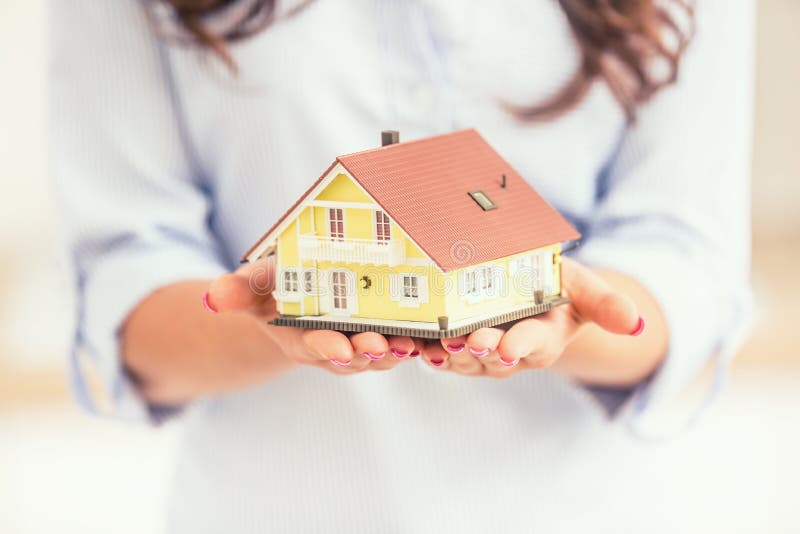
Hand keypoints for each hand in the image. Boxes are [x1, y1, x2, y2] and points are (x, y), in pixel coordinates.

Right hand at [206, 260, 421, 373]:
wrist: (304, 291)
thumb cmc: (277, 288)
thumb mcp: (254, 286)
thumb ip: (237, 290)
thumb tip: (214, 296)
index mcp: (304, 338)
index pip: (315, 348)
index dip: (326, 349)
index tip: (338, 348)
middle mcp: (337, 346)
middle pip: (355, 355)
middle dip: (368, 352)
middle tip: (380, 345)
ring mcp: (365, 339)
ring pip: (385, 350)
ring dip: (398, 349)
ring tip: (412, 343)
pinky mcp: (390, 329)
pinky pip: (407, 336)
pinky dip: (420, 336)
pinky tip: (435, 330)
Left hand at [419, 257, 643, 377]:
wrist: (531, 292)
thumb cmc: (558, 289)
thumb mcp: (585, 289)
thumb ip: (606, 304)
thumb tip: (636, 322)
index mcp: (543, 339)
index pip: (533, 344)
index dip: (521, 345)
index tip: (509, 346)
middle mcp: (510, 352)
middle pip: (493, 356)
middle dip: (480, 350)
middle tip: (469, 341)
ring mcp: (481, 352)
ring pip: (463, 359)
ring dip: (449, 354)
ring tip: (436, 344)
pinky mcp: (456, 346)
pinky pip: (440, 353)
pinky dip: (427, 350)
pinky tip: (413, 343)